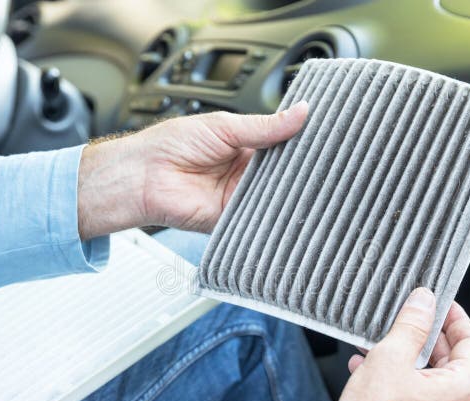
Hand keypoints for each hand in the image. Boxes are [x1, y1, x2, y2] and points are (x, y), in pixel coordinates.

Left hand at [76, 103, 308, 238]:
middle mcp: (246, 172)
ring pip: (276, 196)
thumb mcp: (225, 126)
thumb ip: (265, 126)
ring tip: (309, 182)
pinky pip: (259, 218)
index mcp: (246, 145)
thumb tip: (302, 112)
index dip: (301, 143)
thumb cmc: (171, 144)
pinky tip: (286, 206)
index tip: (326, 138)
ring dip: (288, 191)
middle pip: (283, 173)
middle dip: (300, 169)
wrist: (143, 176)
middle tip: (323, 162)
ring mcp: (240, 196)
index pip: (283, 145)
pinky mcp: (233, 219)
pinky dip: (272, 214)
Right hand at [331, 289, 469, 400]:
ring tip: (381, 344)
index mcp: (462, 393)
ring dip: (409, 358)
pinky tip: (371, 370)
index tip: (441, 304)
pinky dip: (401, 381)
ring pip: (432, 381)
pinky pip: (420, 400)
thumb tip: (425, 302)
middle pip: (453, 362)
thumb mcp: (390, 356)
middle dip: (426, 337)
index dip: (456, 317)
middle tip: (410, 319)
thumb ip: (412, 324)